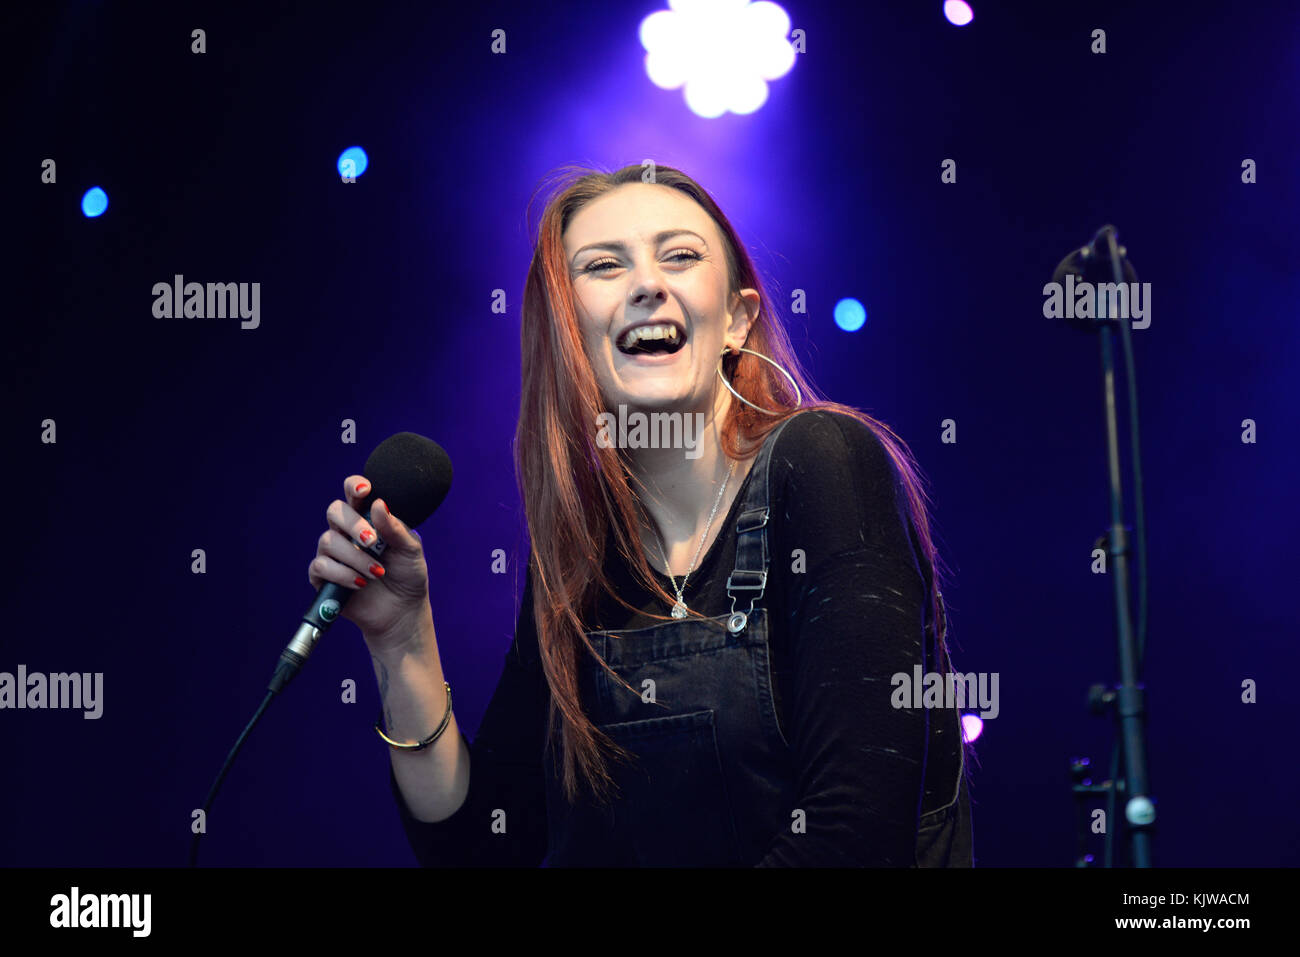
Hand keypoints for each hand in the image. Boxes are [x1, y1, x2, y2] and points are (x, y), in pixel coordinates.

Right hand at [308, 475, 431, 652]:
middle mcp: (346, 532)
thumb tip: (378, 504)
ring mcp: (333, 554)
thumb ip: (396, 529)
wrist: (402, 611)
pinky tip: (361, 583)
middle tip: (372, 541)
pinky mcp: (323, 577)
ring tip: (377, 572)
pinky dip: (343, 574)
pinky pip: (321, 566)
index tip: (365, 490)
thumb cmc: (408, 576)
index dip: (354, 486)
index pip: (354, 494)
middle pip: (335, 512)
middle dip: (353, 524)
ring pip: (328, 541)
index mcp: (368, 519)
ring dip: (354, 557)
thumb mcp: (411, 551)